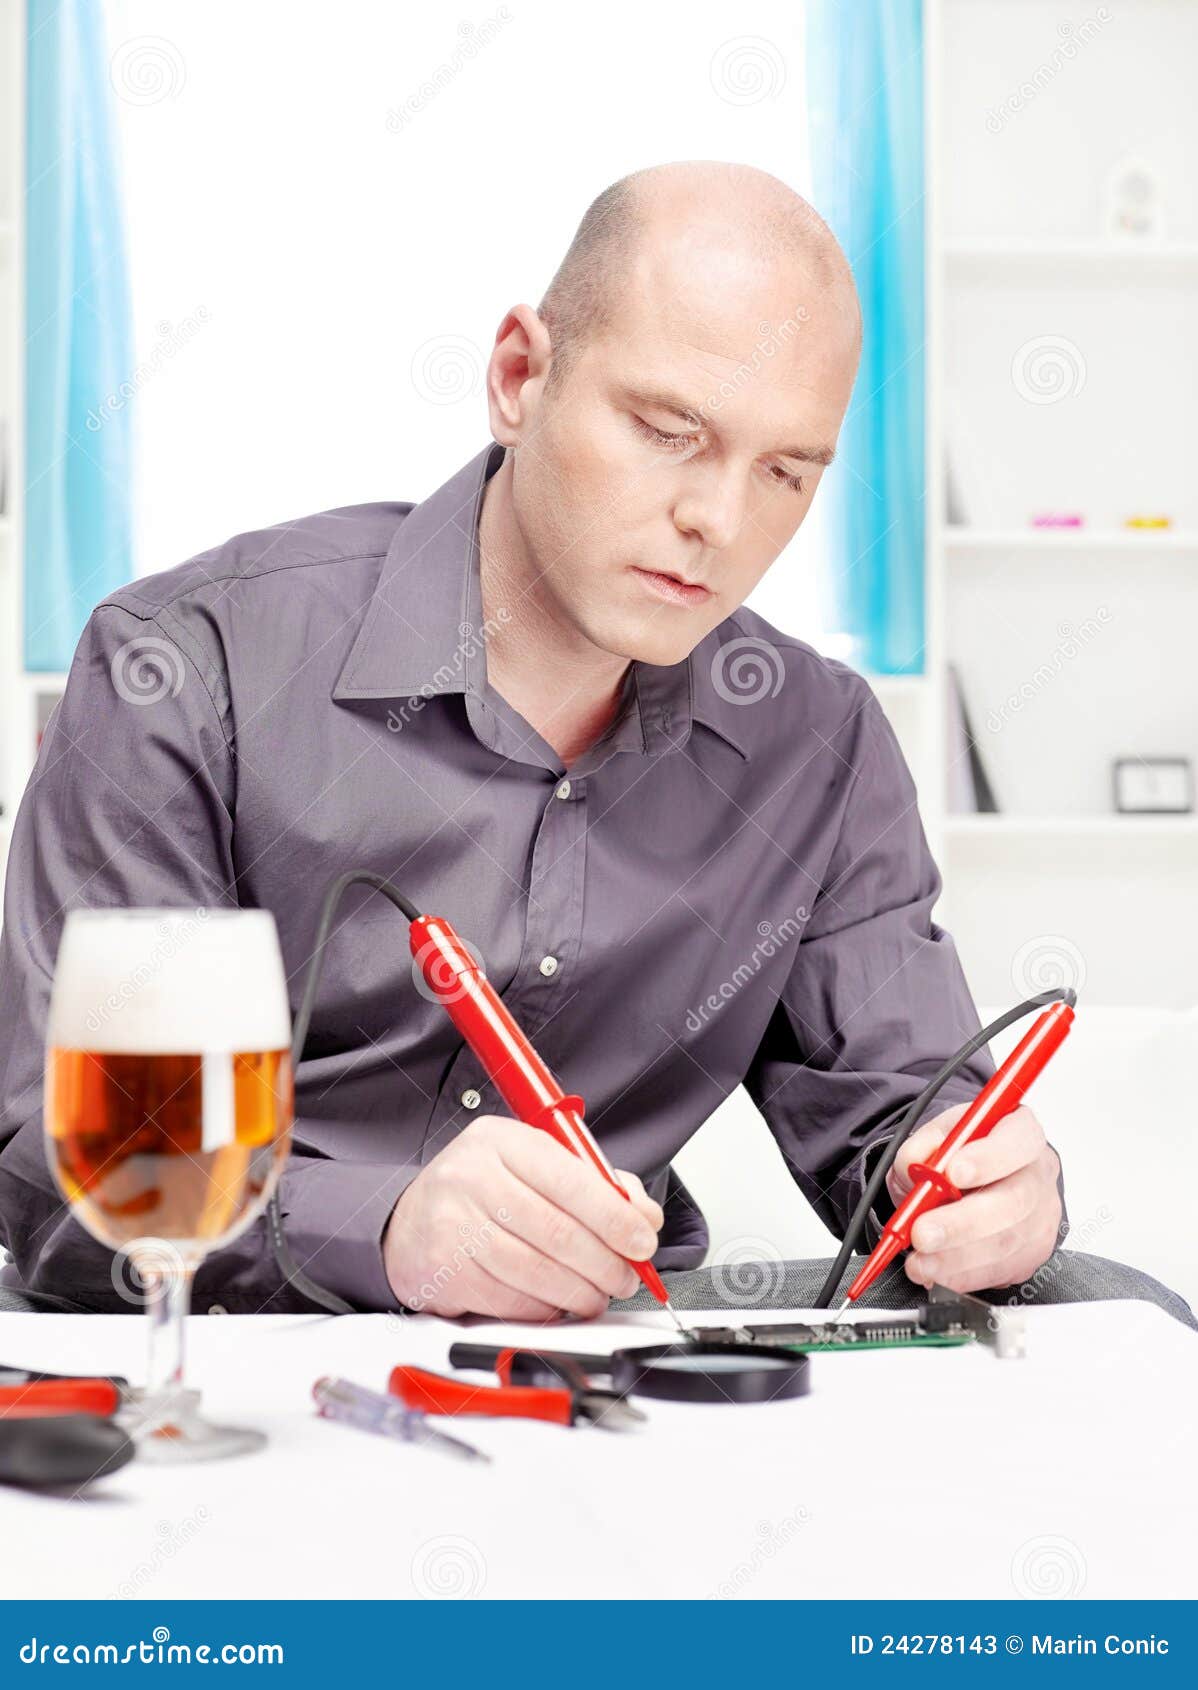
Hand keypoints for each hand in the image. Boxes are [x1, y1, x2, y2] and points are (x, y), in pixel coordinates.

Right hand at [382, 1114, 663, 1319]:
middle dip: (605, 1263)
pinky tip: (559, 1302)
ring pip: (537, 1272)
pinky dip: (547, 1308)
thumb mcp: (537, 1166)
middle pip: (557, 1231)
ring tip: (598, 1294)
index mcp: (501, 1140)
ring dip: (581, 1292)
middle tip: (627, 1277)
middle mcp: (471, 1177)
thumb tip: (644, 1216)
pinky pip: (512, 1301)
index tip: (643, 1241)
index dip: (615, 1217)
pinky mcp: (445, 1272)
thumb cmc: (485, 1191)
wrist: (410, 1221)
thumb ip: (596, 1184)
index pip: (571, 1180)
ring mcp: (453, 1226)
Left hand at [885, 1104, 1061, 1294]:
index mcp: (1020, 1131)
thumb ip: (922, 1147)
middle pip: (1014, 1201)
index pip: (1018, 1140)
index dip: (988, 1157)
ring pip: (1005, 1243)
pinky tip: (935, 1272)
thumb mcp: (936, 1138)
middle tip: (922, 1233)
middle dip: (962, 1223)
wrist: (976, 1182)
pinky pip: (1000, 1270)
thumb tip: (913, 1166)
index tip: (953, 1172)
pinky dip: (961, 1275)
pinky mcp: (1032, 1253)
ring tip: (920, 1260)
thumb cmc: (962, 1155)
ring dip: (955, 1258)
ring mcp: (1041, 1217)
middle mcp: (1038, 1173)